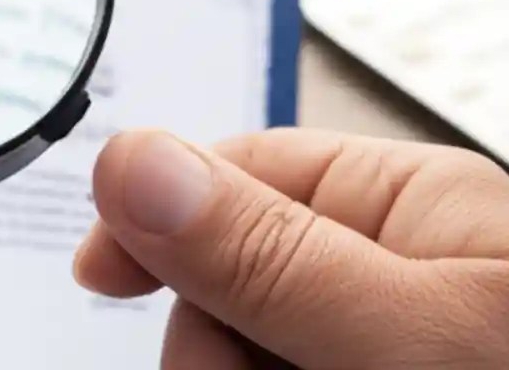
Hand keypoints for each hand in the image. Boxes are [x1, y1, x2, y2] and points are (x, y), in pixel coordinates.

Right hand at [74, 128, 508, 368]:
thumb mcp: (408, 339)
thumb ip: (266, 254)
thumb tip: (129, 159)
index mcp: (406, 206)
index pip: (236, 171)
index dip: (156, 218)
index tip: (100, 276)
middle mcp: (390, 270)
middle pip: (223, 285)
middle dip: (218, 350)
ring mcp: (376, 346)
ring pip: (241, 358)